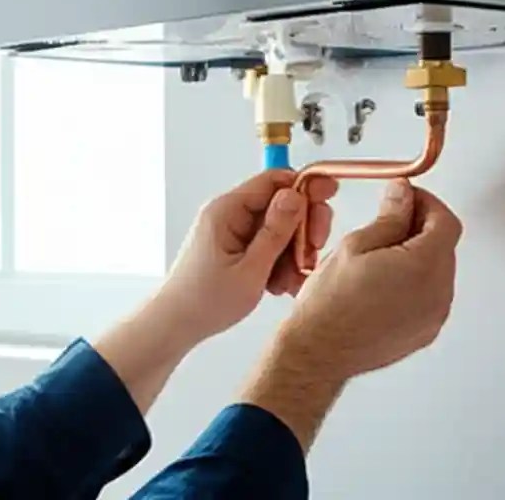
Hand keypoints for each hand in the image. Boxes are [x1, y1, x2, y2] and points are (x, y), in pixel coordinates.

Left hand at [150, 169, 337, 346]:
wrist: (175, 325)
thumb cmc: (204, 301)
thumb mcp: (250, 269)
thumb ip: (276, 231)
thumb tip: (296, 195)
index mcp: (227, 210)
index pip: (274, 180)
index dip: (305, 186)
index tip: (329, 197)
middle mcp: (229, 214)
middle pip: (281, 204)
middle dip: (303, 229)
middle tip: (310, 256)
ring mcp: (232, 231)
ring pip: (279, 229)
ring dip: (292, 254)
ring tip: (287, 282)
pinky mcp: (235, 248)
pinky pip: (267, 246)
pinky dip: (279, 264)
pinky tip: (279, 286)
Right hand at [238, 179, 461, 450]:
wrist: (319, 351)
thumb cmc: (330, 304)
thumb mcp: (356, 245)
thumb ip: (389, 216)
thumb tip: (403, 195)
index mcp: (424, 267)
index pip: (445, 221)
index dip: (426, 202)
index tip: (405, 196)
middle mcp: (437, 294)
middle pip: (444, 246)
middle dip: (420, 226)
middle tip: (388, 218)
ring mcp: (434, 316)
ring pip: (438, 270)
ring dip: (418, 254)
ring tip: (380, 253)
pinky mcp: (425, 332)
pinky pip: (430, 295)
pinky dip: (414, 281)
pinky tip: (383, 280)